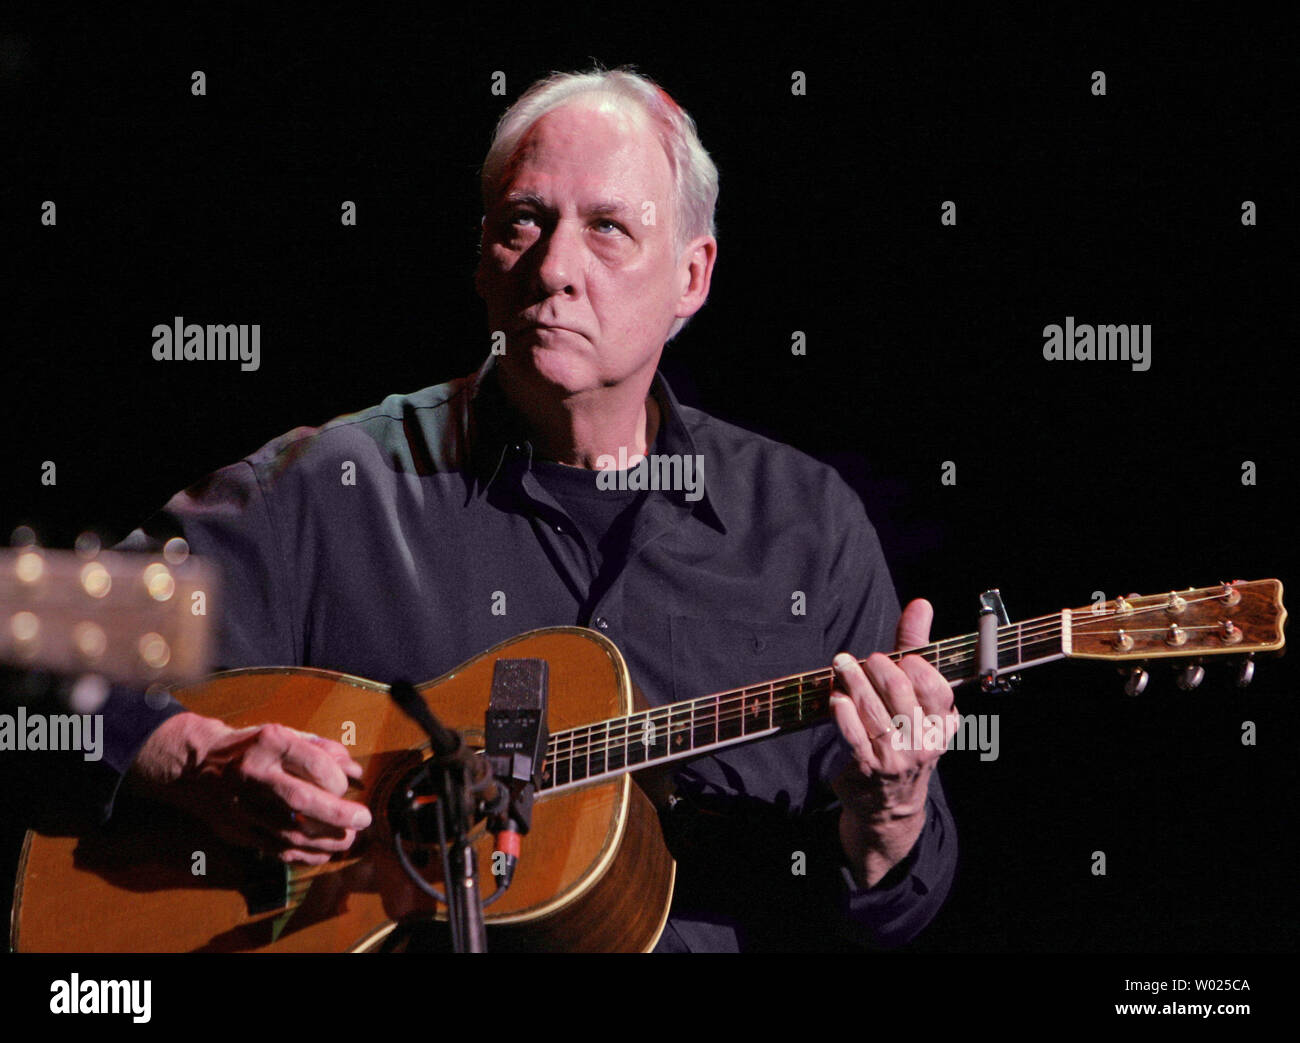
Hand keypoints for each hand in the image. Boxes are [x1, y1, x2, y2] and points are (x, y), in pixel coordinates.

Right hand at [126, 712, 371, 864]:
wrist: (196, 765)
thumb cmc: (252, 748)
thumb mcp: (285, 735)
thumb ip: (323, 750)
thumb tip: (355, 772)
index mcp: (269, 742)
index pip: (313, 763)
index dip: (337, 778)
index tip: (348, 786)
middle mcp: (253, 773)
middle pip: (300, 800)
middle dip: (337, 814)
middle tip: (362, 819)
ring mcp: (241, 805)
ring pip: (288, 831)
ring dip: (325, 840)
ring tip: (348, 838)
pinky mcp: (236, 830)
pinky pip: (275, 849)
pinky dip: (304, 855)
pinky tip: (323, 852)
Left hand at [828, 598, 958, 886]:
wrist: (889, 807)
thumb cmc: (902, 738)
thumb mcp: (916, 699)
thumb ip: (916, 648)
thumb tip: (921, 603)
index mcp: (942, 724)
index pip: (938, 689)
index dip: (916, 667)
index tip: (899, 658)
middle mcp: (924, 742)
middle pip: (900, 692)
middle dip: (877, 668)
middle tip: (861, 660)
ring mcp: (897, 757)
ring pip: (874, 710)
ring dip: (853, 681)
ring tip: (840, 665)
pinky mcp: (868, 768)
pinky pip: (854, 735)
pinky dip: (843, 713)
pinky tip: (836, 698)